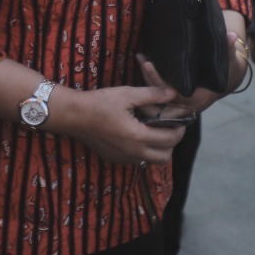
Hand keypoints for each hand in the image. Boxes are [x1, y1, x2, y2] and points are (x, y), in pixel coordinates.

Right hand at [52, 84, 183, 164]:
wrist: (74, 116)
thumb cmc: (100, 103)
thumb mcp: (127, 94)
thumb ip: (152, 94)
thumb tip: (172, 93)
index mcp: (138, 136)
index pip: (171, 139)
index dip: (180, 129)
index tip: (180, 119)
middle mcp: (133, 153)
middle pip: (165, 157)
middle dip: (172, 142)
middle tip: (169, 126)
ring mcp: (123, 158)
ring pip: (151, 160)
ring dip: (158, 149)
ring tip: (154, 130)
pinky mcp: (115, 159)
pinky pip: (137, 160)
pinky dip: (143, 151)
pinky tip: (137, 134)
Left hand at [136, 54, 224, 113]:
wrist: (227, 81)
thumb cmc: (228, 70)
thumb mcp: (230, 61)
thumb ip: (229, 49)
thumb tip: (232, 36)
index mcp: (199, 99)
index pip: (172, 94)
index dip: (158, 81)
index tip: (148, 64)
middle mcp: (187, 107)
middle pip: (160, 100)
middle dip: (148, 82)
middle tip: (142, 61)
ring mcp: (180, 106)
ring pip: (156, 101)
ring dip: (145, 83)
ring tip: (140, 57)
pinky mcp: (174, 102)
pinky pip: (157, 98)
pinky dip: (148, 84)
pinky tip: (141, 63)